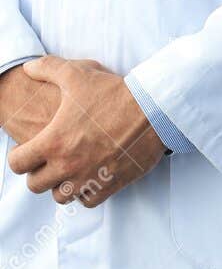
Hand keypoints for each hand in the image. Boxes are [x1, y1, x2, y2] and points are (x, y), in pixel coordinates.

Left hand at [7, 57, 164, 207]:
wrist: (156, 109)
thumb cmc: (116, 93)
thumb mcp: (79, 75)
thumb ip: (48, 69)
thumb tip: (28, 67)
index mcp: (54, 142)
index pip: (18, 164)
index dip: (19, 156)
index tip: (28, 150)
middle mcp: (68, 165)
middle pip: (36, 185)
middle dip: (39, 173)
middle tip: (50, 160)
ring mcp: (89, 178)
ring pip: (61, 197)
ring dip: (61, 185)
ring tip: (70, 170)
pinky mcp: (111, 184)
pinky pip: (88, 201)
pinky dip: (86, 193)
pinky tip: (91, 177)